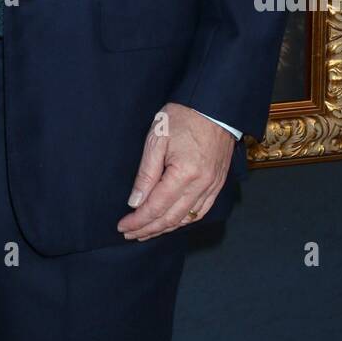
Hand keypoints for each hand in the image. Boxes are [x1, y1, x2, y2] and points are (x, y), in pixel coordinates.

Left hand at [116, 102, 234, 240]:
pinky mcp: (218, 183)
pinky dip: (185, 221)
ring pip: (187, 218)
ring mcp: (213, 186)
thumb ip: (146, 172)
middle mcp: (202, 185)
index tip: (122, 226)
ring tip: (146, 232)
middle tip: (130, 234)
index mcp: (185, 174)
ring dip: (165, 228)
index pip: (156, 206)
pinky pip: (201, 211)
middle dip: (148, 229)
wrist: (214, 106)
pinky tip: (173, 222)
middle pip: (171, 218)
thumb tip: (135, 202)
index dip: (138, 220)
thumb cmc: (183, 116)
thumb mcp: (157, 138)